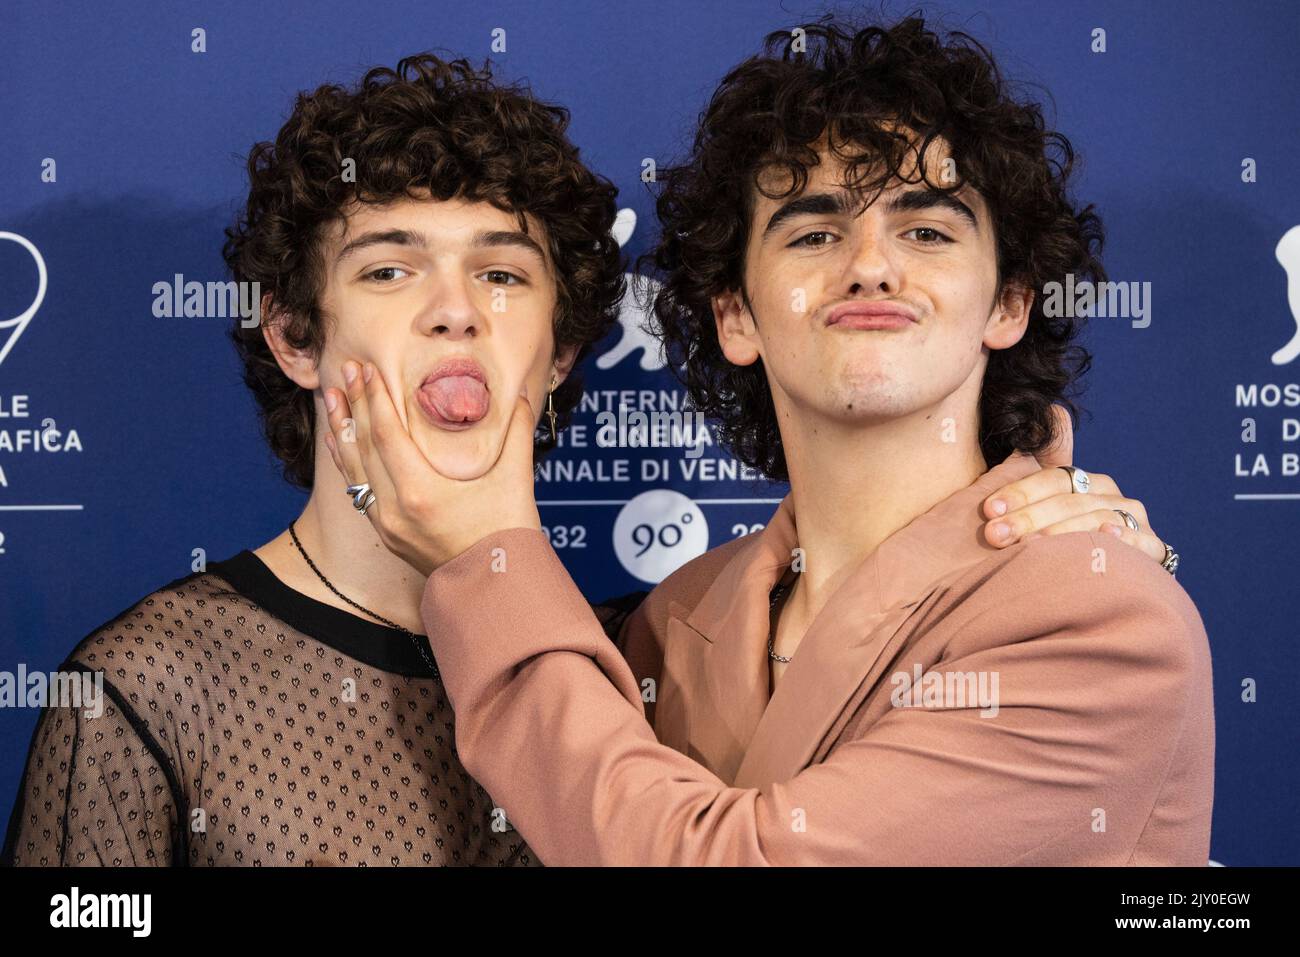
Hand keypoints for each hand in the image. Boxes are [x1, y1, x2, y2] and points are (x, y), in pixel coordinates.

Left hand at [321, 360, 541, 576]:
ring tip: (332, 398)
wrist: (496, 589)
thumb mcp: (516, 480)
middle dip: (353, 404)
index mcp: (422, 492)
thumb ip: (516, 433)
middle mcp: (396, 508)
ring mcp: (387, 524)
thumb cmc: (508, 536)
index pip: (387, 434)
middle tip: (345, 369)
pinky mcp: (387, 535)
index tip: (366, 370)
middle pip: (363, 446)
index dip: (374, 398)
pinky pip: (357, 490)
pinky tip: (339, 444)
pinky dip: (346, 463)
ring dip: (341, 430)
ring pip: (353, 468)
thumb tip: (521, 394)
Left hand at [981, 405, 1171, 564]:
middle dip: (1029, 517)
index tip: (989, 509)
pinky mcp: (1153, 549)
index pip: (1053, 478)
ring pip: (1097, 518)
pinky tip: (1104, 536)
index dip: (1020, 492)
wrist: (1095, 585)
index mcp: (1083, 481)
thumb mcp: (1039, 506)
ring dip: (1062, 531)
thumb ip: (1036, 467)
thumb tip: (1052, 408)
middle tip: (995, 535)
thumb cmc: (1056, 541)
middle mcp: (1111, 495)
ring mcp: (1134, 521)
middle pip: (1069, 501)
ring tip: (1033, 545)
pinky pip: (1141, 542)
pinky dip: (1123, 539)